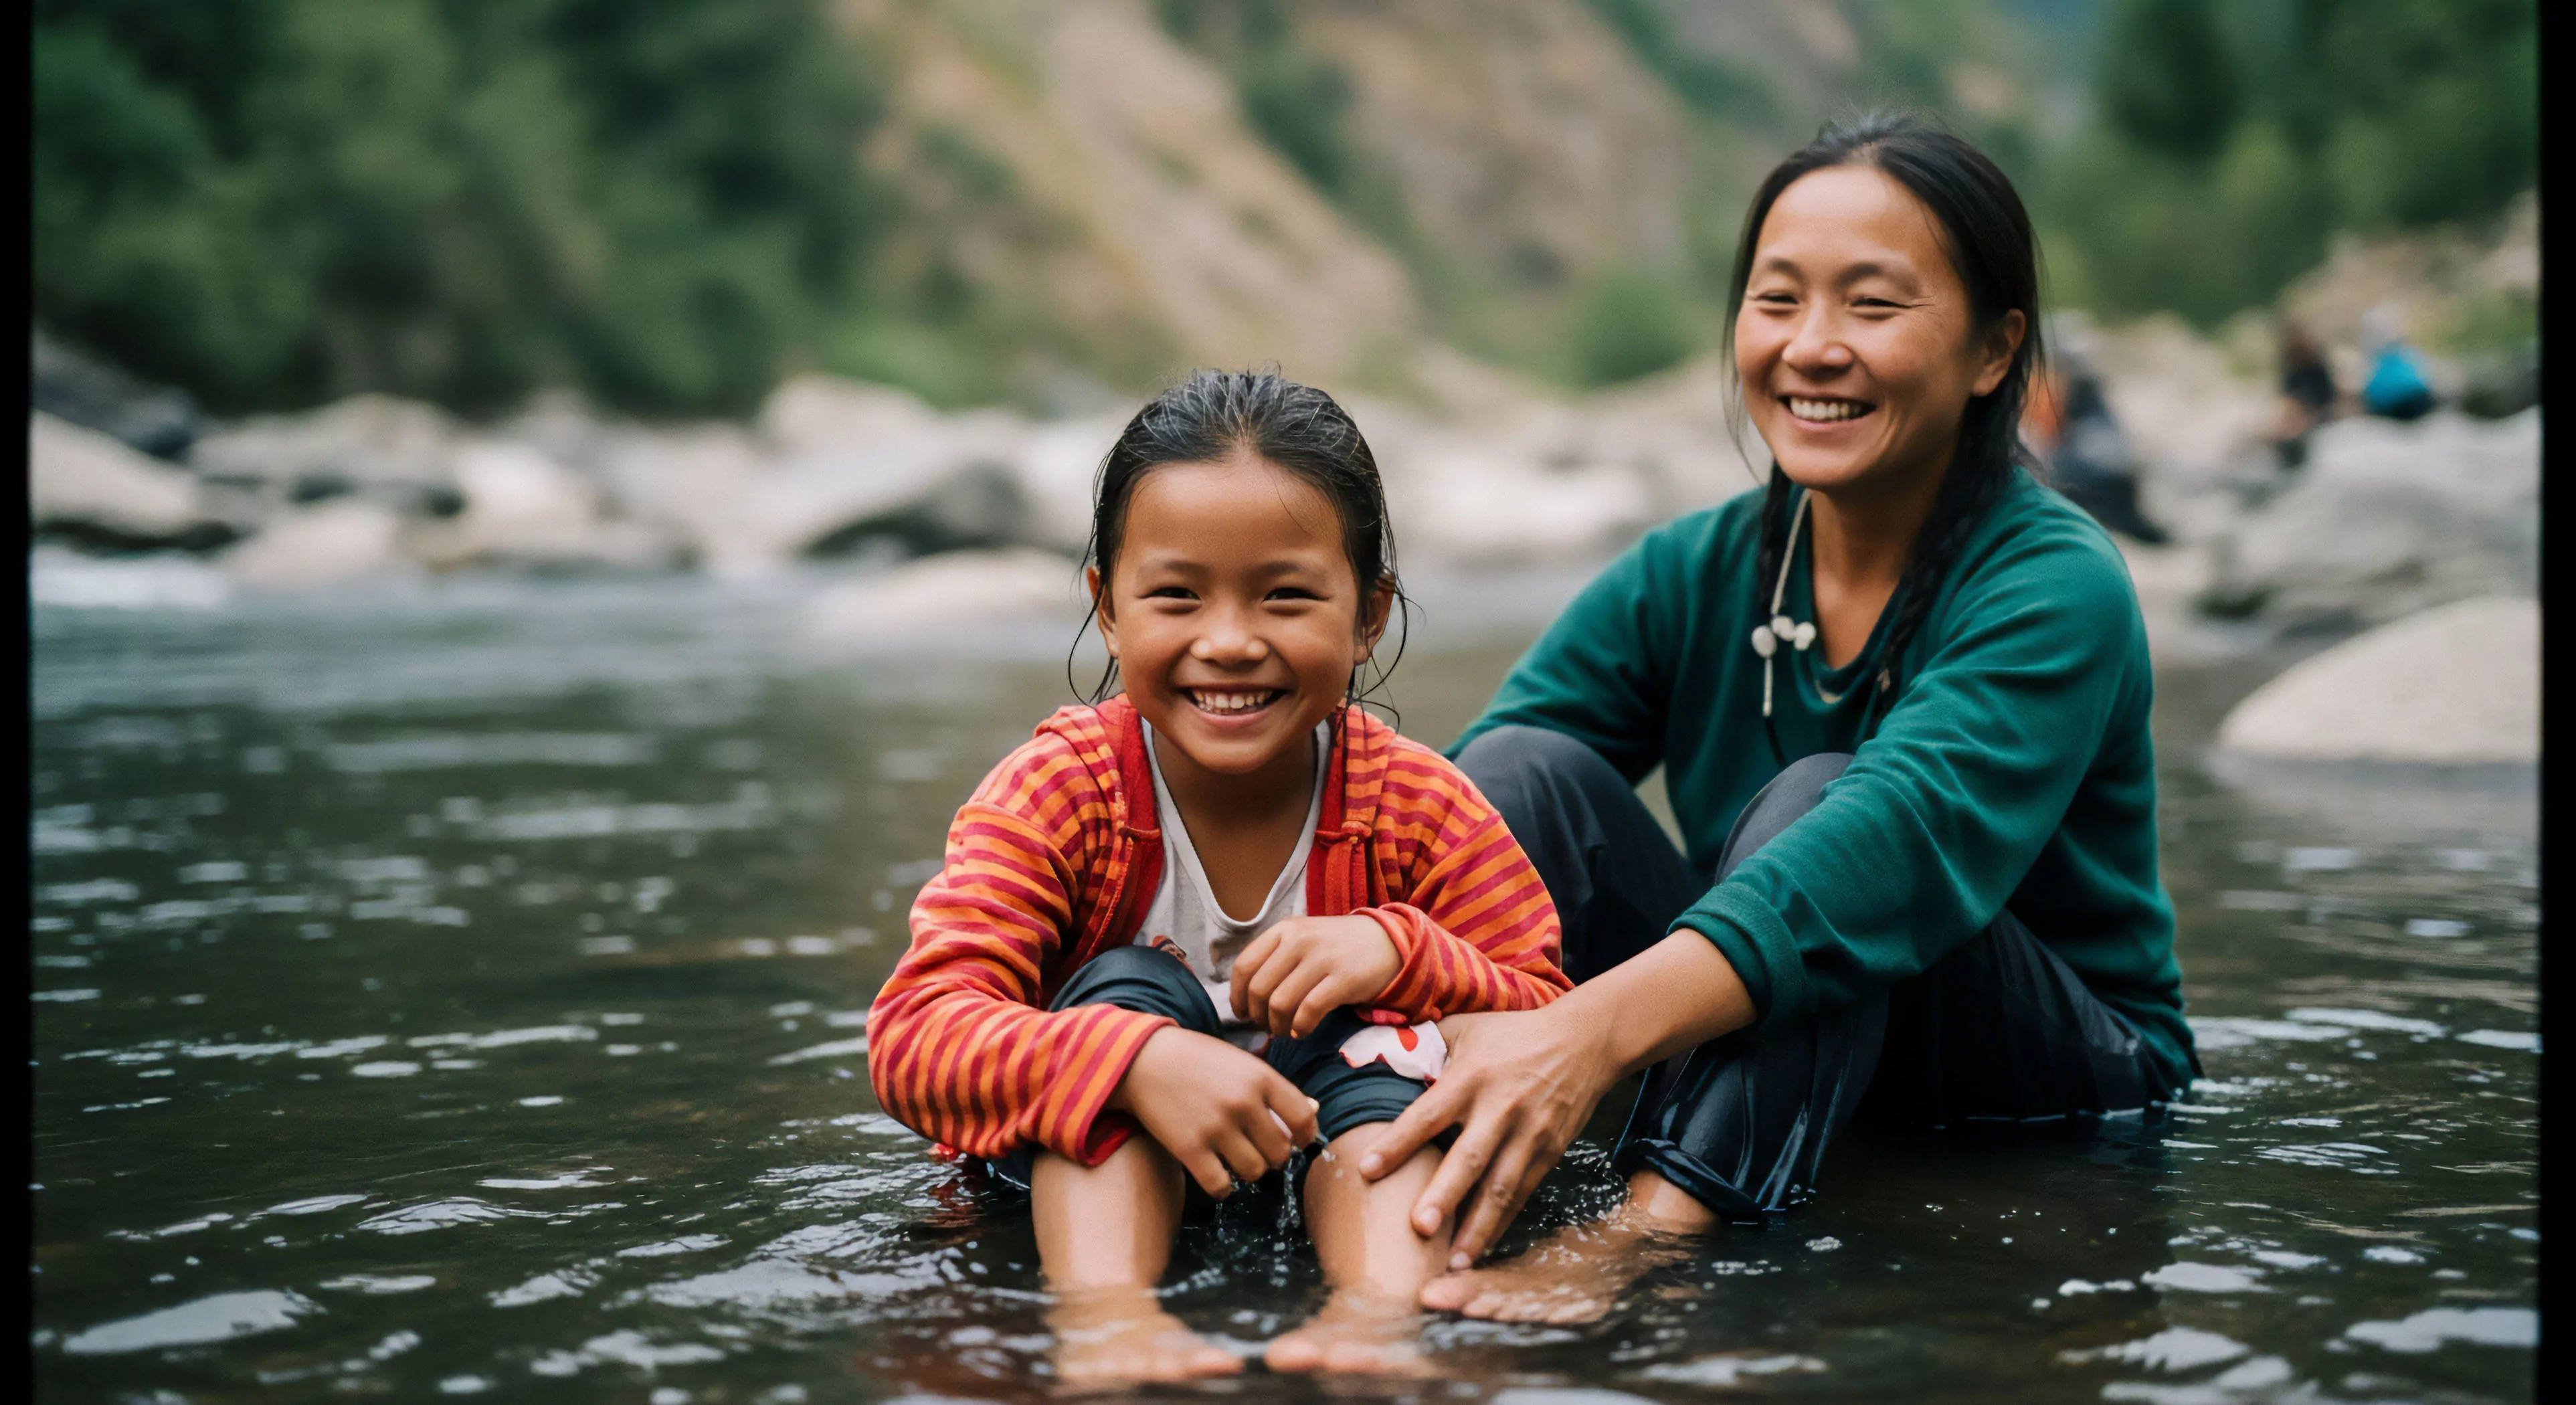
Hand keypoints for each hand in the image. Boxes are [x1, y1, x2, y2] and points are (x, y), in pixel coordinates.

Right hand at [1108, 1026, 1318, 1196]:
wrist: (1142, 1060)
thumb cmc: (1197, 1060)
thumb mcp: (1240, 1063)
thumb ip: (1273, 1088)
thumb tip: (1314, 1112)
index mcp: (1260, 1077)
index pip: (1304, 1118)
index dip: (1306, 1136)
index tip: (1297, 1141)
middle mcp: (1243, 1103)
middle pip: (1280, 1153)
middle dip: (1272, 1156)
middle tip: (1257, 1148)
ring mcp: (1216, 1127)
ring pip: (1254, 1172)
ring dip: (1248, 1170)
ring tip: (1234, 1157)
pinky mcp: (1189, 1148)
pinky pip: (1221, 1186)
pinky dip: (1221, 1186)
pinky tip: (1214, 1172)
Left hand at [1229, 914, 1401, 1039]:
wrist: (1388, 942)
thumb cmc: (1337, 947)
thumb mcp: (1302, 939)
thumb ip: (1275, 960)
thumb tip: (1246, 1000)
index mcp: (1283, 930)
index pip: (1244, 966)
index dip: (1236, 996)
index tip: (1242, 1014)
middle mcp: (1299, 940)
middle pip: (1259, 989)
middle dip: (1258, 1016)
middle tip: (1266, 1027)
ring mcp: (1322, 958)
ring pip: (1281, 1003)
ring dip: (1277, 1026)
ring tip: (1285, 1031)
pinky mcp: (1344, 978)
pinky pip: (1309, 1011)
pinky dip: (1300, 1028)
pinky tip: (1302, 1032)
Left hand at [1356, 932, 1755, 1266]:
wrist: (1584, 1041)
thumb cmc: (1514, 1034)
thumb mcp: (1467, 1027)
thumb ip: (1423, 1043)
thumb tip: (1378, 1054)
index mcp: (1471, 1077)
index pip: (1428, 1114)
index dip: (1398, 1142)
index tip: (1367, 1169)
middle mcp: (1499, 1109)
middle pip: (1470, 1158)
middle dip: (1445, 1195)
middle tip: (1420, 1228)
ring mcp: (1528, 1134)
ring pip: (1501, 1187)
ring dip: (1478, 1227)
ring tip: (1453, 1263)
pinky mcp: (1549, 1152)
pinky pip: (1522, 1193)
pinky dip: (1503, 1223)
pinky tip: (1482, 1250)